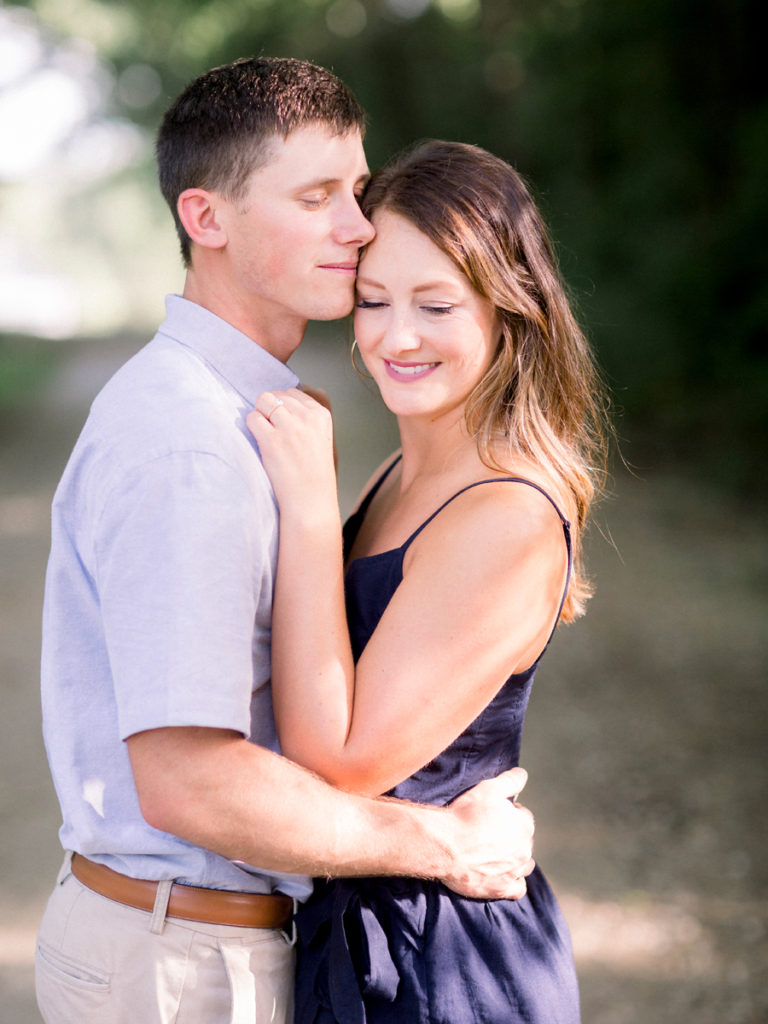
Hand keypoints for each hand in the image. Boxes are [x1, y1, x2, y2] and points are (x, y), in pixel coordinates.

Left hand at [247, 388, 337, 517]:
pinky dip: (252, 426)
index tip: (282, 423)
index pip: (293, 393)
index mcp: (321, 415)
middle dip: (269, 409)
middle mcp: (306, 418)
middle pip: (275, 395)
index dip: (282, 406)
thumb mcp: (320, 439)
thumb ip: (305, 418)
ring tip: (265, 434)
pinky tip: (260, 441)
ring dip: (259, 415)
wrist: (310, 501)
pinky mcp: (272, 441)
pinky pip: (252, 418)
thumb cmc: (312, 473)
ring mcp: (289, 428)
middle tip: (272, 430)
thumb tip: (277, 401)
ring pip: (263, 401)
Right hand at [439, 767, 534, 899]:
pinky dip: (514, 882)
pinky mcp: (502, 888)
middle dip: (513, 835)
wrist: (445, 845)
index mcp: (524, 825)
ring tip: (496, 853)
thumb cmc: (465, 815)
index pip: (524, 816)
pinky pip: (518, 889)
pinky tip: (502, 876)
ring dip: (515, 858)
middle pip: (524, 840)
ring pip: (524, 865)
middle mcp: (524, 850)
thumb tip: (523, 774)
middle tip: (490, 832)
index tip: (494, 814)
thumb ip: (510, 780)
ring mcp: (514, 871)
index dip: (510, 813)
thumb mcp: (488, 788)